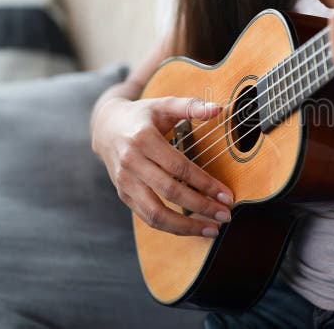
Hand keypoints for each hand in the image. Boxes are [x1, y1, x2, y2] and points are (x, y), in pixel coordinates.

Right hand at [91, 96, 233, 236]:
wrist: (105, 128)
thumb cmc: (142, 116)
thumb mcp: (164, 104)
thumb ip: (191, 106)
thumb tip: (218, 109)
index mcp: (143, 139)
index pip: (179, 167)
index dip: (205, 183)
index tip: (227, 195)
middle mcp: (131, 163)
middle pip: (170, 192)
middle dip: (201, 207)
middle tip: (226, 215)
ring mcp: (125, 182)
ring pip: (156, 213)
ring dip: (186, 226)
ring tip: (212, 230)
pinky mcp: (124, 195)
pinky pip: (148, 217)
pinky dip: (171, 227)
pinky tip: (192, 229)